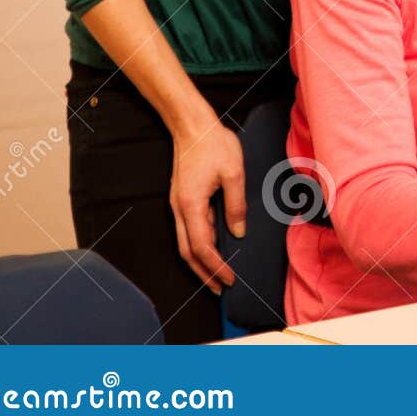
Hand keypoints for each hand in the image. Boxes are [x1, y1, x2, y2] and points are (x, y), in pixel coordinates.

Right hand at [169, 112, 245, 293]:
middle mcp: (180, 210)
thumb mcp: (234, 172)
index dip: (216, 267)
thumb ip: (236, 205)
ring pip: (186, 243)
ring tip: (217, 275)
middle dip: (204, 274)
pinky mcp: (182, 199)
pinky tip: (214, 248)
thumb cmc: (214, 145)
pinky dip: (200, 245)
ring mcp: (178, 205)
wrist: (192, 126)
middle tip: (222, 289)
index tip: (230, 280)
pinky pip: (189, 229)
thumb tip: (237, 233)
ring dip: (200, 262)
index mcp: (191, 206)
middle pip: (188, 252)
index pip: (202, 248)